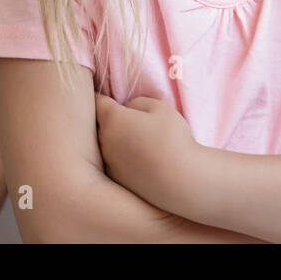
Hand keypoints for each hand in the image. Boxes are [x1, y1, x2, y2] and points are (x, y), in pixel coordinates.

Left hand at [95, 94, 198, 211]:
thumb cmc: (173, 139)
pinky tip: (142, 162)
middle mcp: (104, 141)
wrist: (181, 181)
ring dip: (117, 141)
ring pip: (107, 144)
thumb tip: (127, 109)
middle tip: (132, 121)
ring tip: (141, 143)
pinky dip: (123, 159)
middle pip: (101, 124)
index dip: (104, 97)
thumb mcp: (160, 108)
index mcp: (112, 119)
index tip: (109, 97)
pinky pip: (114, 163)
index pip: (98, 101)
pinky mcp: (116, 181)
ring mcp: (108, 163)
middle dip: (111, 120)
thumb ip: (138, 102)